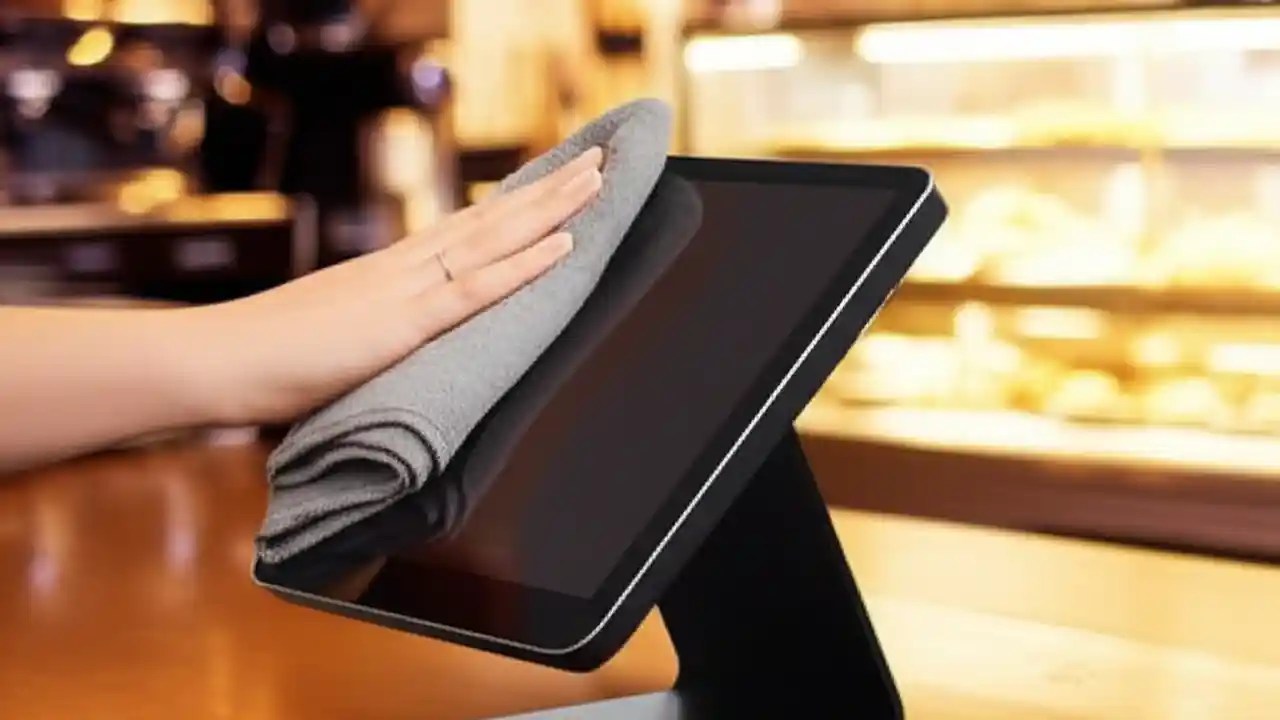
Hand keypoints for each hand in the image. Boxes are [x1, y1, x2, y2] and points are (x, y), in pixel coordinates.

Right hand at [190, 146, 604, 424]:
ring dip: (551, 210)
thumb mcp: (334, 338)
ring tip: (597, 180)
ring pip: (493, 239)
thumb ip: (371, 333)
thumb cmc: (264, 360)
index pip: (463, 230)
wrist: (215, 361)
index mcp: (387, 272)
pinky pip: (474, 291)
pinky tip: (563, 246)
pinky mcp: (401, 325)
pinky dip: (523, 266)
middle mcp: (402, 268)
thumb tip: (392, 344)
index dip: (512, 206)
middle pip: (489, 220)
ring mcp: (403, 291)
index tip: (552, 183)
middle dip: (547, 191)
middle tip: (598, 161)